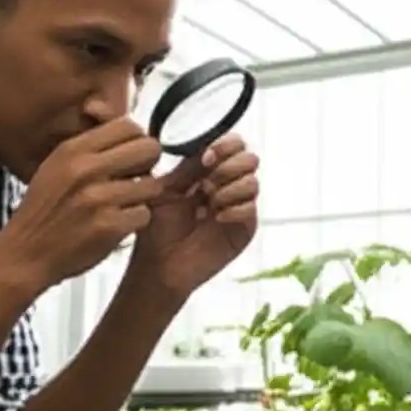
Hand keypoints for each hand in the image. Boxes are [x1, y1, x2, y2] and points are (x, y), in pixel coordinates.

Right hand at [0, 118, 163, 290]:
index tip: (129, 155)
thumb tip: (103, 106)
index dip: (136, 140)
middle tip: (134, 178)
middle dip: (147, 164)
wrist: (24, 254)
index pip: (128, 126)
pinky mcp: (109, 226)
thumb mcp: (56, 165)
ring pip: (152, 184)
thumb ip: (86, 142)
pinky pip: (145, 214)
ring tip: (123, 204)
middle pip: (149, 149)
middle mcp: (86, 169)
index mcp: (73, 150)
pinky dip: (135, 221)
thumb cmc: (44, 209)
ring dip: (142, 196)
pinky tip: (118, 224)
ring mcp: (99, 198)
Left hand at [127, 133, 259, 301]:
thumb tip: (207, 149)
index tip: (206, 159)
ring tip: (210, 203)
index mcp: (210, 171)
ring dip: (231, 189)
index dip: (225, 146)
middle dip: (230, 166)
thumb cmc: (157, 228)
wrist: (159, 264)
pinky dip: (234, 209)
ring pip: (253, 183)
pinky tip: (217, 218)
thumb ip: (188, 168)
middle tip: (207, 184)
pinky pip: (250, 210)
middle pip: (250, 159)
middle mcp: (228, 185)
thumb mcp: (166, 190)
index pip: (233, 145)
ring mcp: (238, 207)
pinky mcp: (244, 229)